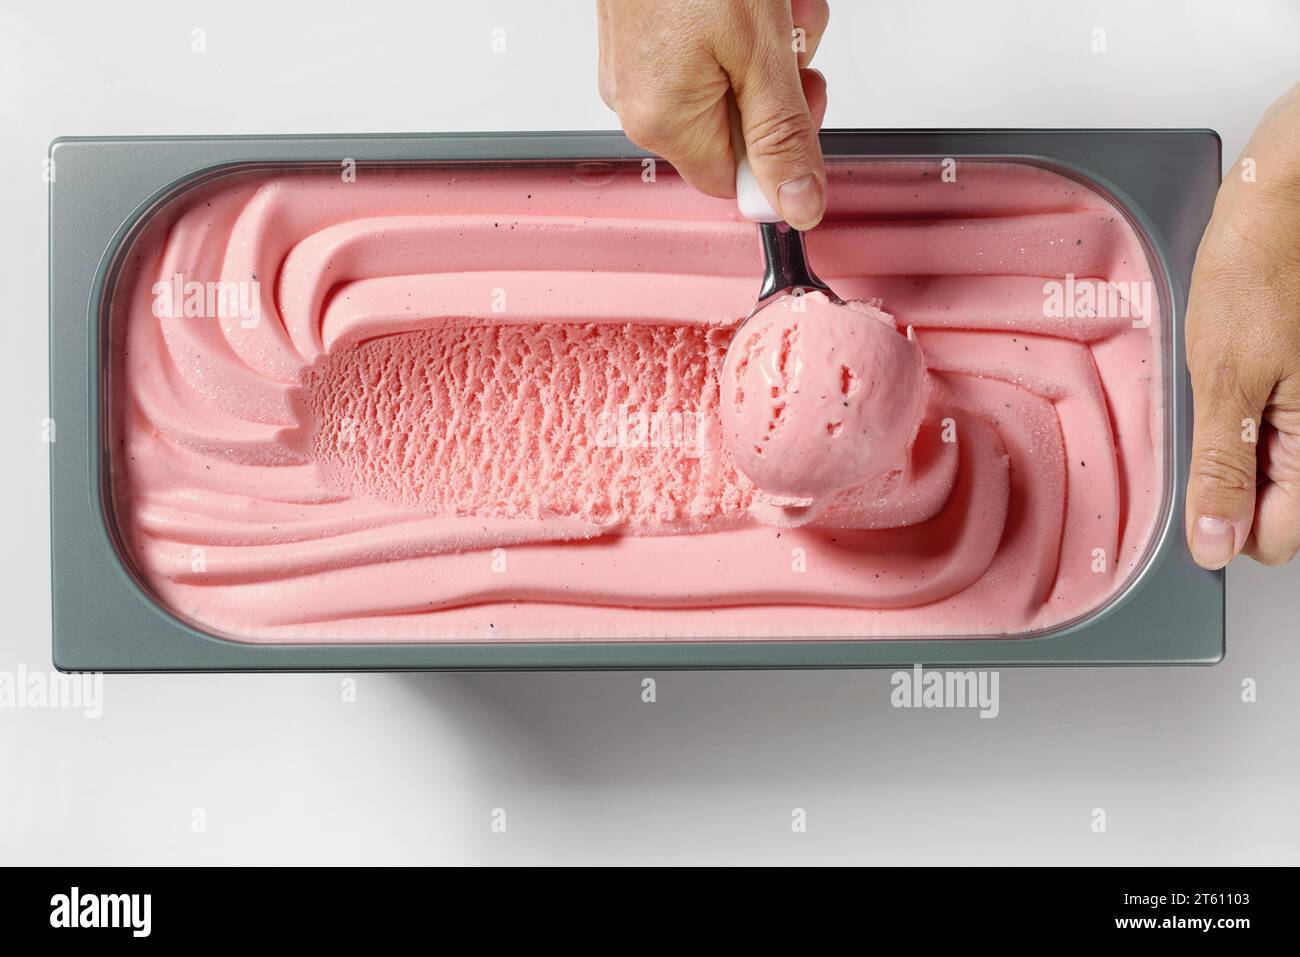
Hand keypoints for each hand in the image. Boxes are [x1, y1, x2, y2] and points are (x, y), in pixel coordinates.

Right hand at [597, 0, 829, 228]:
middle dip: (779, 85)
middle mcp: (639, 105)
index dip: (780, 150)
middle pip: (735, 129)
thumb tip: (800, 207)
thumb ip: (783, 137)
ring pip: (726, 86)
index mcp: (664, 122)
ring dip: (768, 49)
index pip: (734, 182)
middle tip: (794, 40)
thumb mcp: (761, 54)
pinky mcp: (639, 39)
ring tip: (775, 4)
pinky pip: (703, 55)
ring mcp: (635, 70)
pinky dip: (738, 29)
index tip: (805, 102)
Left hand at [1185, 83, 1299, 568]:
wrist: (1284, 197)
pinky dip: (1240, 412)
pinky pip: (1269, 423)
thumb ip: (1224, 467)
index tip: (1186, 495)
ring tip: (1212, 391)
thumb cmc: (1263, 267)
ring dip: (1231, 444)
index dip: (1224, 525)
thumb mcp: (1227, 376)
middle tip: (1198, 428)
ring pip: (1268, 464)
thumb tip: (1215, 543)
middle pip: (1273, 504)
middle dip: (1228, 483)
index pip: (1274, 538)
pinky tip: (1223, 373)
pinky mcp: (1295, 383)